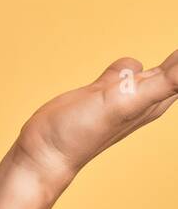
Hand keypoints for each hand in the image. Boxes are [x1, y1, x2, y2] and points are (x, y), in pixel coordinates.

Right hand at [16, 52, 177, 190]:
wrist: (43, 151)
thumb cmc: (81, 134)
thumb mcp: (125, 103)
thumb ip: (165, 82)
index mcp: (159, 97)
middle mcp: (147, 96)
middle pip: (177, 69)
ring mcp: (123, 95)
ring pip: (156, 70)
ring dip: (171, 61)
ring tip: (175, 57)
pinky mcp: (101, 93)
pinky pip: (125, 72)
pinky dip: (132, 65)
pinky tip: (131, 65)